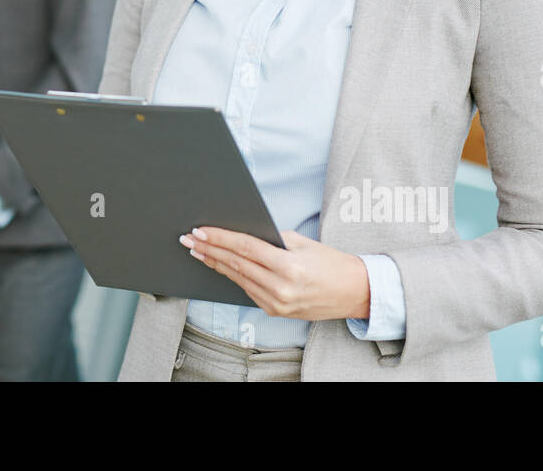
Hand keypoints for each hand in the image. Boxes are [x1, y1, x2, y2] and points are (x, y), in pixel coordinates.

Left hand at [179, 227, 370, 320]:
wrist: (354, 293)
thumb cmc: (331, 263)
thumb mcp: (303, 243)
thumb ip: (273, 239)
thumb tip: (241, 231)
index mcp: (288, 267)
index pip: (245, 248)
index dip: (220, 238)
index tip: (200, 231)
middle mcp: (280, 288)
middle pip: (236, 264)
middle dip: (209, 250)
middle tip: (188, 239)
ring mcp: (277, 303)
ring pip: (237, 278)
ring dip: (215, 264)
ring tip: (197, 251)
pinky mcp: (275, 311)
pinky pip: (247, 290)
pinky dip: (232, 276)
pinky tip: (219, 266)